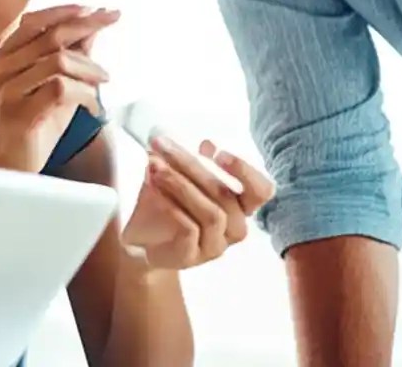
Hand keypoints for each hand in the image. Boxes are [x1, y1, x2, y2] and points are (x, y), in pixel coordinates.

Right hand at [0, 5, 119, 171]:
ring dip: (89, 67)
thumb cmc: (36, 120)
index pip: (36, 21)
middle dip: (86, 26)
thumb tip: (92, 26)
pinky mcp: (20, 112)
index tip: (98, 9)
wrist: (13, 161)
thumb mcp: (57, 82)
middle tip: (112, 20)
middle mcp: (3, 67)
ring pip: (58, 60)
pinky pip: (61, 89)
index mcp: (8, 55)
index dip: (67, 12)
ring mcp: (9, 89)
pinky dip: (85, 94)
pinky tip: (94, 106)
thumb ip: (70, 54)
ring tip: (104, 80)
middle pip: (50, 35)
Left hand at [122, 137, 274, 270]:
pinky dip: (172, 205)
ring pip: (212, 213)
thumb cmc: (164, 207)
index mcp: (239, 206)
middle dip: (192, 165)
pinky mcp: (192, 257)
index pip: (260, 191)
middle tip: (164, 146)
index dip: (245, 172)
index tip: (220, 153)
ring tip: (155, 166)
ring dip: (181, 184)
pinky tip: (153, 188)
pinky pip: (189, 230)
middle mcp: (233, 228)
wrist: (140, 240)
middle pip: (226, 195)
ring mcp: (214, 246)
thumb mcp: (177, 178)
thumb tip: (206, 144)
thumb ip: (193, 161)